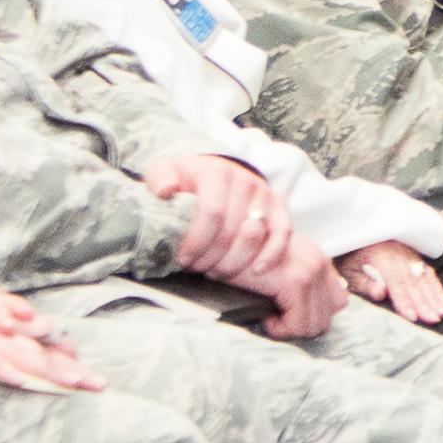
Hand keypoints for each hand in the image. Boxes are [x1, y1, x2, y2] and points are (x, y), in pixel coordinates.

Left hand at [141, 155, 289, 290]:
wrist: (213, 170)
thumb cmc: (187, 179)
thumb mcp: (165, 170)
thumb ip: (159, 177)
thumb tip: (166, 191)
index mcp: (217, 172)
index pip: (212, 213)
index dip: (197, 241)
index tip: (183, 259)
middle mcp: (244, 180)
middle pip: (232, 230)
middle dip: (212, 257)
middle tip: (197, 269)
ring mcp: (263, 193)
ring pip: (255, 235)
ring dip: (235, 261)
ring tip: (216, 272)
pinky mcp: (278, 206)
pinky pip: (282, 232)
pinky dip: (272, 253)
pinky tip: (258, 269)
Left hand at [338, 240, 442, 323]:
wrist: (358, 232)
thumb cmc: (351, 257)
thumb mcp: (350, 271)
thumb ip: (366, 283)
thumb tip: (380, 292)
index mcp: (382, 258)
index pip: (396, 282)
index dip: (405, 301)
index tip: (413, 317)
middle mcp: (400, 255)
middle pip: (414, 282)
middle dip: (425, 303)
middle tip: (434, 319)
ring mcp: (410, 256)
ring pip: (425, 279)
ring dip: (436, 298)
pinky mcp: (417, 259)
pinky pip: (430, 275)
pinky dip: (440, 290)